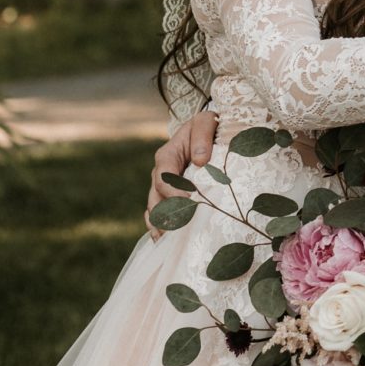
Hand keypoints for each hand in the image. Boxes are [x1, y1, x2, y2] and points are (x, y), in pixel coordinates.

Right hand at [145, 111, 217, 239]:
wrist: (209, 131)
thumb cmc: (209, 126)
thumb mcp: (206, 122)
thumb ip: (202, 136)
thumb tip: (199, 161)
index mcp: (167, 156)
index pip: (164, 177)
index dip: (173, 192)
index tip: (189, 202)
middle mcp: (160, 174)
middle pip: (156, 198)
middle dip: (164, 215)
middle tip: (176, 231)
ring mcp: (163, 188)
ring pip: (155, 209)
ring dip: (160, 225)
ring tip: (166, 241)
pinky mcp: (170, 197)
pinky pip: (159, 214)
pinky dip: (160, 228)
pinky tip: (165, 243)